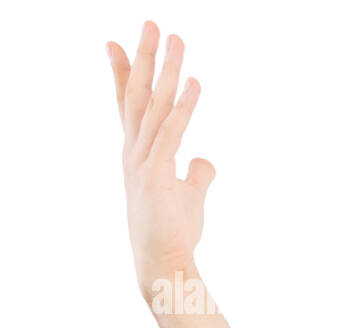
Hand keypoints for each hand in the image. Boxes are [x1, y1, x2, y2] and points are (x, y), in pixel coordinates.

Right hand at [107, 21, 214, 300]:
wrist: (163, 262)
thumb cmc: (174, 232)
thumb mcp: (189, 196)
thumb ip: (197, 173)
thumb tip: (205, 160)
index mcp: (139, 154)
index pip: (128, 105)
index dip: (123, 73)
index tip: (115, 42)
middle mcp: (135, 152)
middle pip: (138, 95)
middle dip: (145, 57)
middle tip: (151, 23)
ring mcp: (144, 162)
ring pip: (153, 106)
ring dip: (167, 71)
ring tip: (176, 39)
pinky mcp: (157, 175)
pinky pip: (172, 133)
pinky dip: (183, 108)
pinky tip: (194, 83)